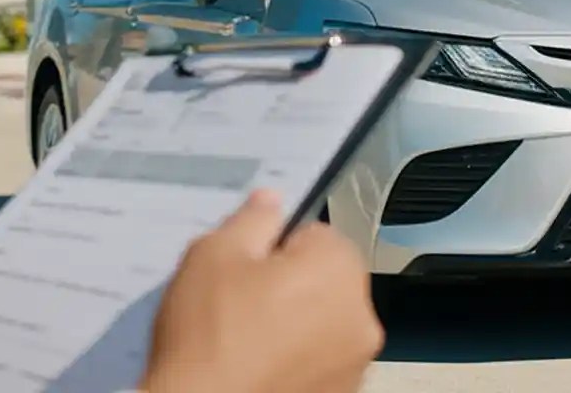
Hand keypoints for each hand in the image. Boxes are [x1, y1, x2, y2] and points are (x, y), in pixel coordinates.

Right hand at [142, 190, 383, 392]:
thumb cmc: (208, 336)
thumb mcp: (214, 255)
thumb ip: (251, 220)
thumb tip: (271, 201)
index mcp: (339, 268)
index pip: (315, 235)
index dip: (275, 248)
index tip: (247, 269)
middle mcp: (361, 316)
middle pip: (325, 281)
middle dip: (289, 287)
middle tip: (240, 305)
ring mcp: (355, 364)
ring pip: (324, 325)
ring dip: (296, 327)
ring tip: (246, 342)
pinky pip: (321, 365)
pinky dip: (297, 364)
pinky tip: (259, 369)